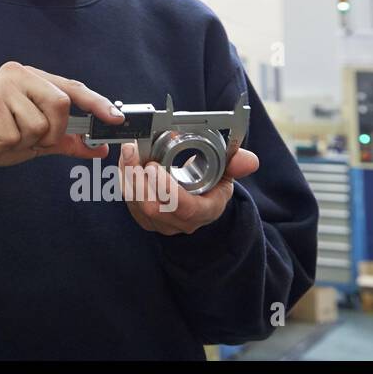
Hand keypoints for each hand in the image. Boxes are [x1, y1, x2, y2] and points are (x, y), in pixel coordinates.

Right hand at [0, 62, 124, 167]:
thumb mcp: (37, 141)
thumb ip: (66, 141)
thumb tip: (98, 148)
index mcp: (35, 79)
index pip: (73, 88)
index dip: (97, 103)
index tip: (117, 118)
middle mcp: (20, 74)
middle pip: (59, 105)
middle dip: (49, 133)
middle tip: (29, 139)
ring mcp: (2, 84)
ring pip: (34, 125)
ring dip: (20, 142)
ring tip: (1, 135)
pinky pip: (10, 133)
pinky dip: (0, 144)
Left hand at [119, 141, 259, 233]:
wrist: (199, 199)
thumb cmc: (212, 183)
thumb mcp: (227, 172)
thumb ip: (237, 164)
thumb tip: (248, 160)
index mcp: (204, 211)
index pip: (184, 209)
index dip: (166, 189)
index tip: (154, 166)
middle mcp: (181, 222)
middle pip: (153, 208)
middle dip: (138, 179)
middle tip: (134, 151)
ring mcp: (160, 223)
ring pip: (136, 204)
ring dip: (128, 175)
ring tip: (128, 150)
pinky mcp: (143, 217)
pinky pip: (128, 201)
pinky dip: (124, 179)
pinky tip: (125, 160)